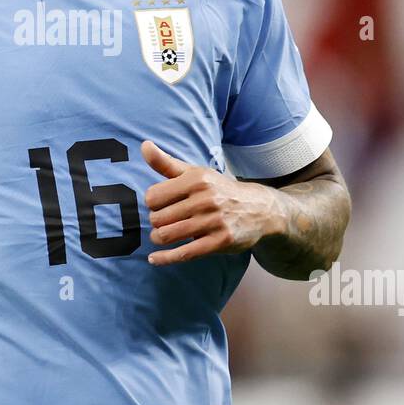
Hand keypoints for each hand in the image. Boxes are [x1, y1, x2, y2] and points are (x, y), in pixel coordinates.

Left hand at [141, 140, 278, 265]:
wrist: (259, 209)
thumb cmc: (218, 189)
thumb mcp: (195, 173)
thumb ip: (166, 162)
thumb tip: (144, 145)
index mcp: (196, 180)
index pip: (153, 196)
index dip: (152, 203)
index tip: (161, 205)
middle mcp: (205, 199)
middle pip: (158, 218)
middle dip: (155, 222)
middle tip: (163, 221)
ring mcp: (213, 222)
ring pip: (167, 235)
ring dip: (158, 238)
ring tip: (162, 235)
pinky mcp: (219, 242)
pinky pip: (184, 254)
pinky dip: (165, 258)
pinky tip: (154, 258)